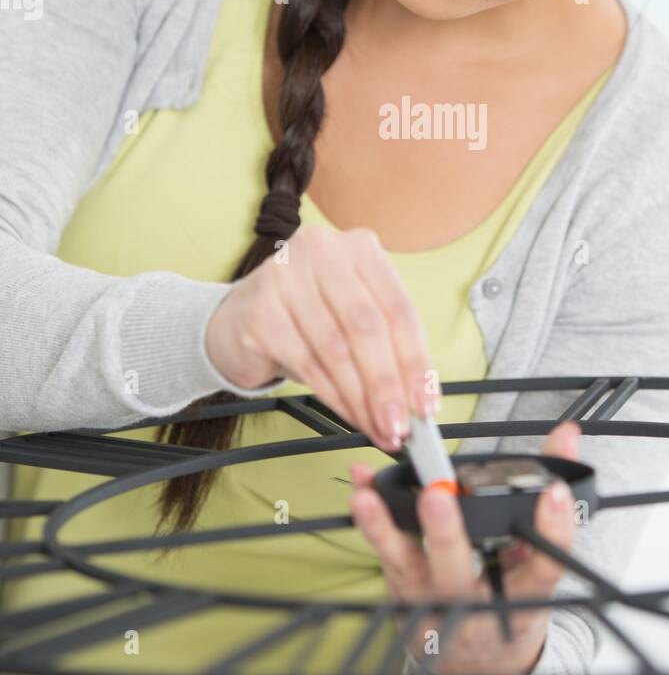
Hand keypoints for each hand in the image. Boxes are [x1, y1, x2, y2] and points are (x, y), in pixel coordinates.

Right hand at [204, 223, 438, 449]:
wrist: (236, 320)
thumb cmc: (307, 319)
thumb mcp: (352, 316)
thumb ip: (387, 347)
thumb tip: (418, 400)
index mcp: (359, 247)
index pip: (399, 308)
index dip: (417, 360)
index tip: (427, 403)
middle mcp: (323, 251)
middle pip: (368, 328)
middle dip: (389, 385)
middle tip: (401, 425)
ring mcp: (286, 276)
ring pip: (337, 350)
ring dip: (361, 398)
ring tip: (377, 427)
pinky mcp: (260, 310)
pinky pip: (306, 364)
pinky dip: (333, 397)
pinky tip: (347, 415)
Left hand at [349, 419, 581, 674]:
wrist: (476, 664)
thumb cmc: (510, 603)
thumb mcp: (539, 562)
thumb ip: (550, 494)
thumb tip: (566, 436)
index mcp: (520, 600)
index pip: (542, 568)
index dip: (552, 533)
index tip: (556, 495)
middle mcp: (473, 605)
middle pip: (458, 573)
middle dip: (446, 535)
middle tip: (438, 498)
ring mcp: (431, 602)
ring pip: (407, 566)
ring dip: (385, 530)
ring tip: (371, 498)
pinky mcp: (402, 594)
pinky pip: (384, 556)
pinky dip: (370, 522)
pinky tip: (362, 491)